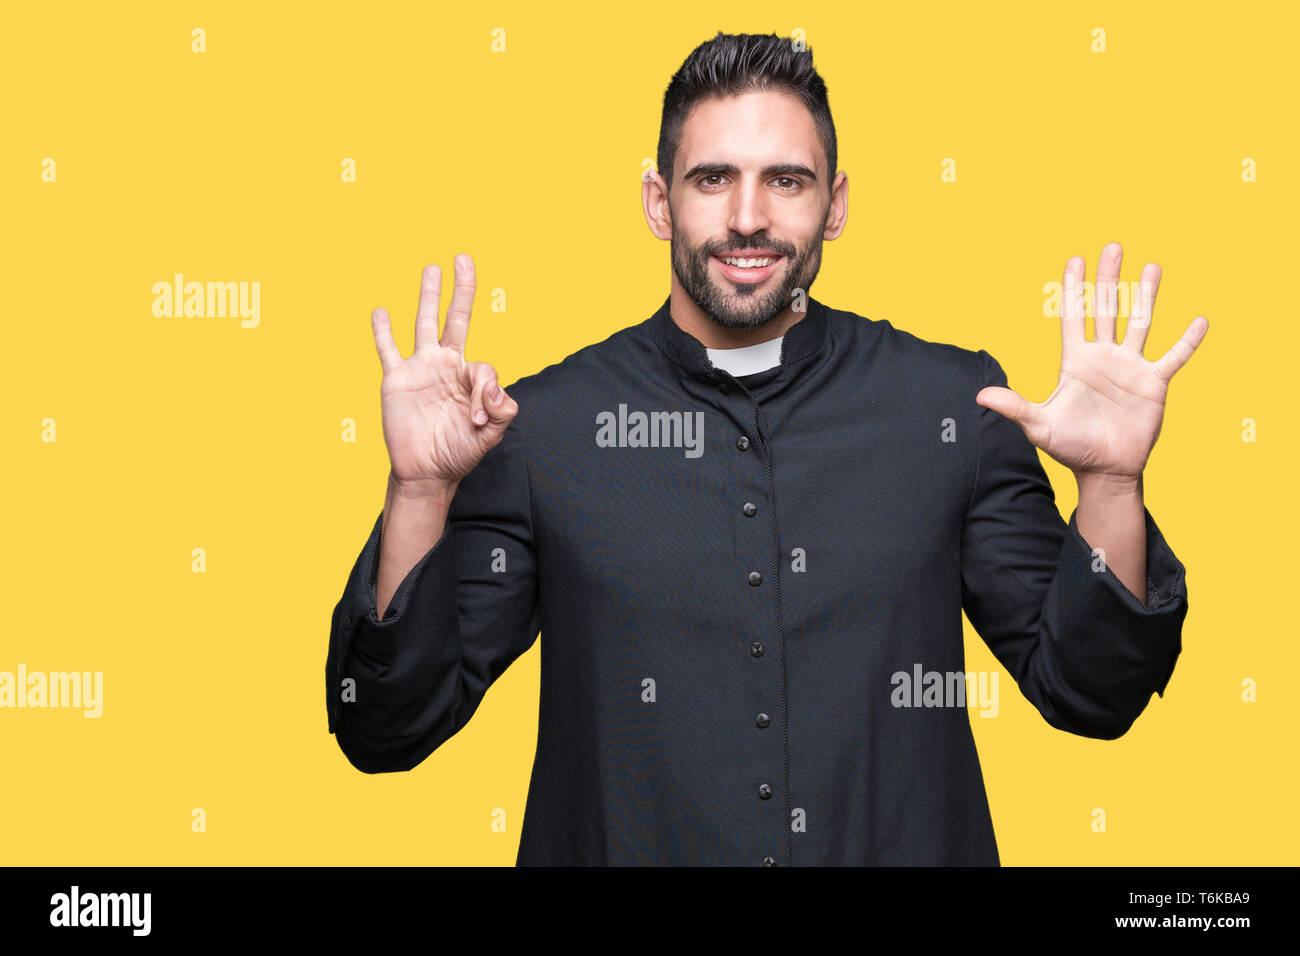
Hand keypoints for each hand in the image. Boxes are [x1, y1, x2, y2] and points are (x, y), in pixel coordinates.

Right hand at [370, 255, 517, 494]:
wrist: (426, 472)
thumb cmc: (458, 453)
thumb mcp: (489, 437)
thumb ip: (500, 412)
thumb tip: (494, 392)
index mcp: (471, 378)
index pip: (484, 368)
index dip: (483, 394)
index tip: (476, 420)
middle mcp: (447, 365)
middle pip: (457, 319)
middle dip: (462, 290)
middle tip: (464, 259)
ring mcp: (421, 369)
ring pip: (424, 324)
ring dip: (429, 296)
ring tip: (432, 269)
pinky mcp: (396, 379)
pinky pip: (388, 350)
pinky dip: (383, 331)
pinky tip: (381, 311)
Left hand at [975, 242, 1207, 480]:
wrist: (1104, 470)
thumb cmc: (1070, 447)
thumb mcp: (1039, 426)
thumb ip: (1015, 407)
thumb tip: (980, 396)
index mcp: (1075, 361)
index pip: (1073, 316)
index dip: (1073, 289)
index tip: (1075, 259)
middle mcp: (1104, 357)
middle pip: (1106, 309)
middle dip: (1108, 278)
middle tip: (1112, 246)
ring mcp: (1130, 368)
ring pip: (1140, 323)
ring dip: (1146, 296)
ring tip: (1153, 268)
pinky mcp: (1154, 384)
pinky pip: (1174, 357)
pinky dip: (1187, 341)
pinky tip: (1199, 320)